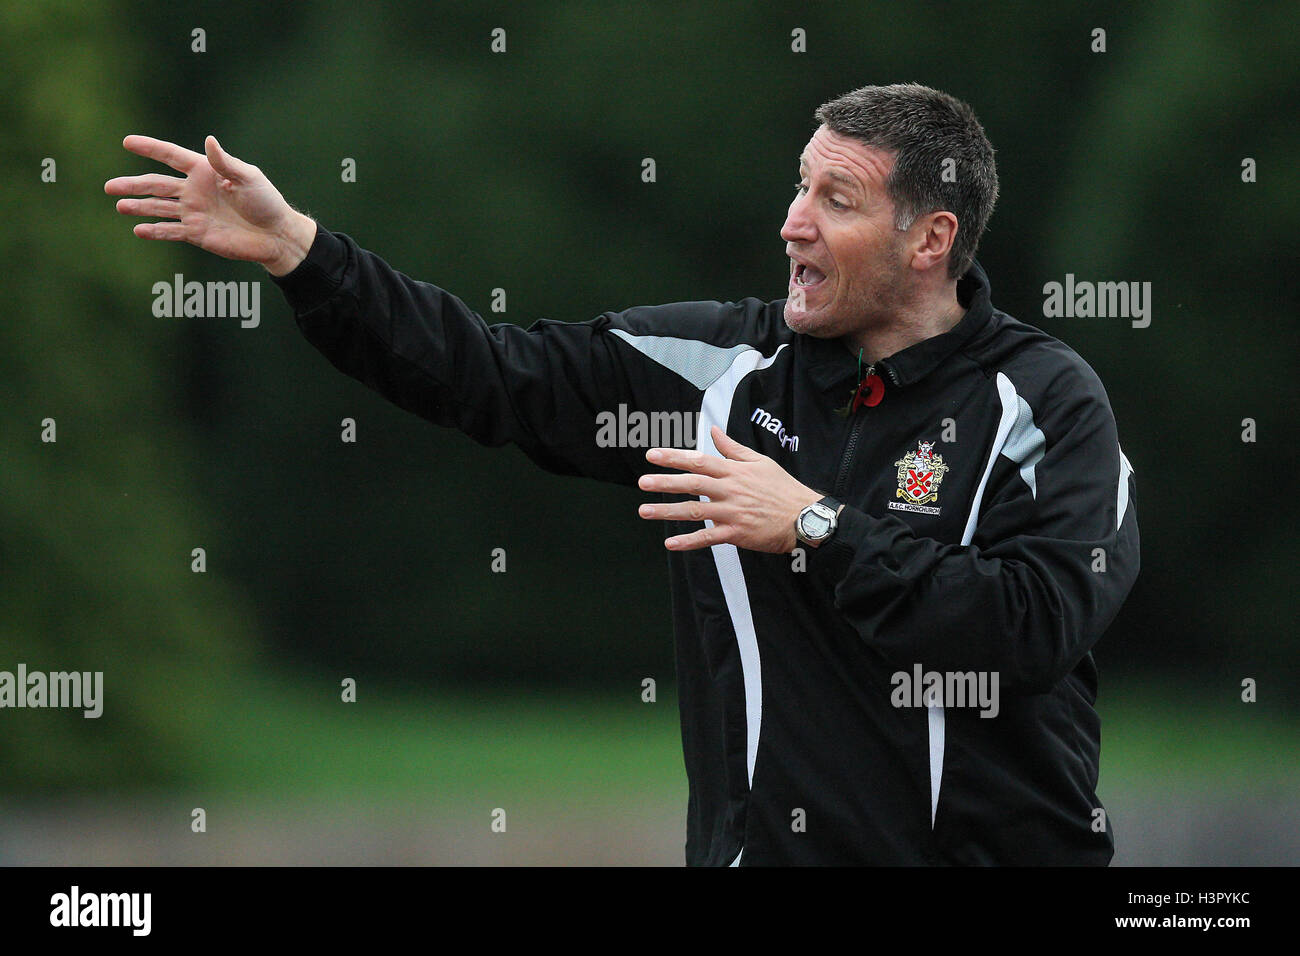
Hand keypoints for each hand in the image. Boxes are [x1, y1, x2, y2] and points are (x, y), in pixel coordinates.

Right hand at [105, 135, 316, 274]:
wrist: (276, 235)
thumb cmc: (266, 202)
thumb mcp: (249, 178)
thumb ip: (226, 163)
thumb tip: (208, 141)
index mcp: (205, 171)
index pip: (172, 156)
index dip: (150, 148)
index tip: (127, 142)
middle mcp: (194, 190)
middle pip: (157, 185)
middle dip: (133, 185)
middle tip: (109, 187)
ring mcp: (194, 212)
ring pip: (159, 208)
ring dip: (139, 207)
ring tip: (120, 205)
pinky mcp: (197, 234)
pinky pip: (171, 231)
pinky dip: (155, 231)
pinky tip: (138, 230)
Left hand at [637, 425, 821, 552]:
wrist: (804, 517)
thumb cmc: (782, 488)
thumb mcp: (759, 462)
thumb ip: (733, 448)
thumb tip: (714, 431)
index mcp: (734, 471)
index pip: (699, 460)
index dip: (674, 457)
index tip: (652, 456)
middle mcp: (730, 489)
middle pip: (692, 484)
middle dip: (665, 482)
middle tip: (642, 482)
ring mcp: (732, 512)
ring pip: (695, 510)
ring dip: (668, 511)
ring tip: (645, 511)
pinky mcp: (737, 533)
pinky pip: (708, 538)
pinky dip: (689, 542)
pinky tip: (670, 544)